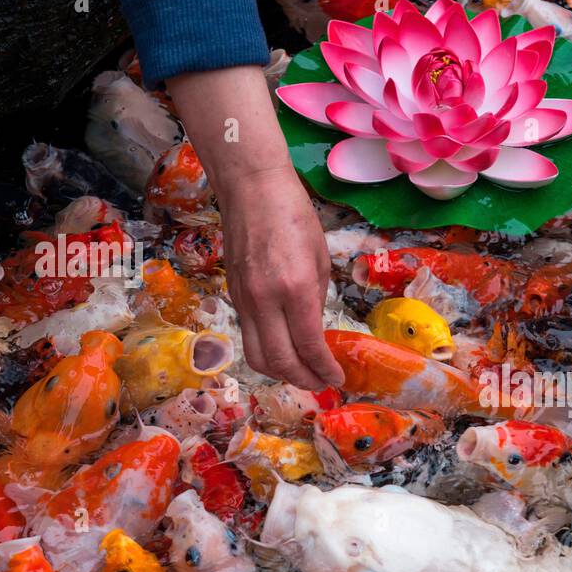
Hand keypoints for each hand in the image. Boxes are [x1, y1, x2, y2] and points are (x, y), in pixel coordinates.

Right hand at [165, 65, 344, 391]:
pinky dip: (268, 352)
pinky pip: (249, 337)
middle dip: (302, 380)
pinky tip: (285, 350)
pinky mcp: (234, 296)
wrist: (251, 188)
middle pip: (278, 362)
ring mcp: (244, 300)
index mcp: (294, 288)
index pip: (308, 346)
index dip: (324, 370)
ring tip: (302, 373)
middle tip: (321, 384)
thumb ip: (316, 301)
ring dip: (280, 373)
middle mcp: (265, 300)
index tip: (337, 378)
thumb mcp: (320, 259)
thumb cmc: (294, 216)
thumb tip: (316, 333)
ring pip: (257, 356)